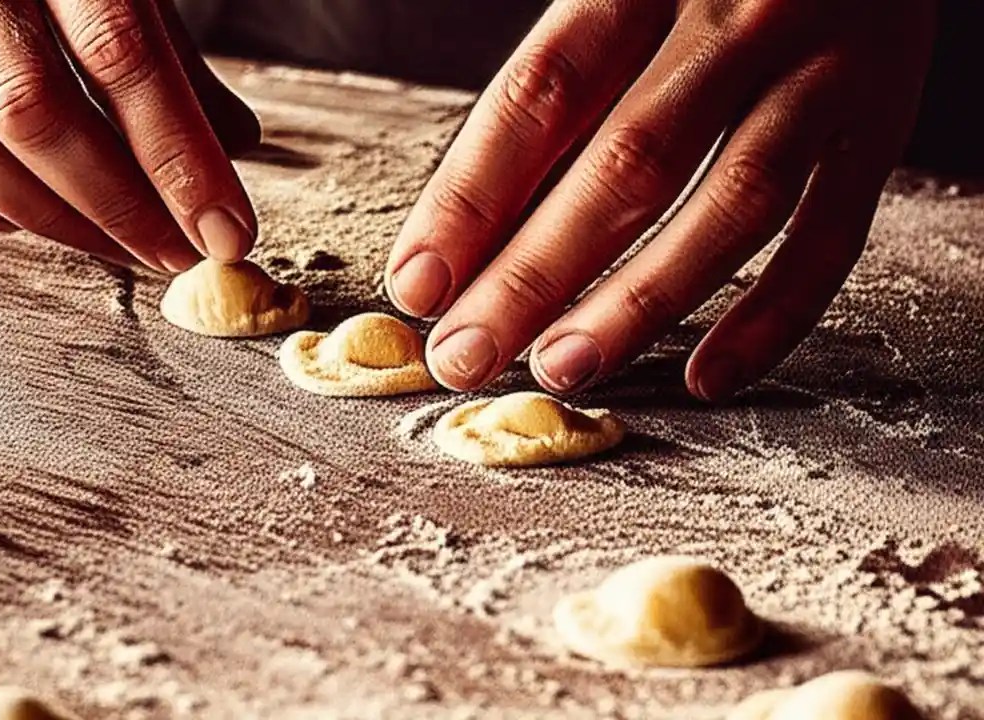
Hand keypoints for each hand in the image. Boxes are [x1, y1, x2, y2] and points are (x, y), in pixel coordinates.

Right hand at [0, 0, 261, 271]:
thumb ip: (167, 50)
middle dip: (114, 205)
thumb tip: (234, 145)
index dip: (179, 159)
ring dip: (36, 214)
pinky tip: (8, 219)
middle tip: (171, 254)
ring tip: (106, 245)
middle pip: (30, 109)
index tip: (226, 235)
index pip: (122, 53)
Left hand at [385, 0, 935, 400]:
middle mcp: (740, 15)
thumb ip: (558, 94)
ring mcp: (824, 69)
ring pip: (732, 206)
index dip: (473, 197)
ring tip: (560, 368)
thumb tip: (468, 236)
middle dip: (535, 274)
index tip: (420, 282)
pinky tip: (705, 376)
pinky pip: (833, 237)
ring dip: (639, 302)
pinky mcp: (885, 121)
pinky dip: (772, 318)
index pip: (542, 95)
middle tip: (469, 353)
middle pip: (628, 162)